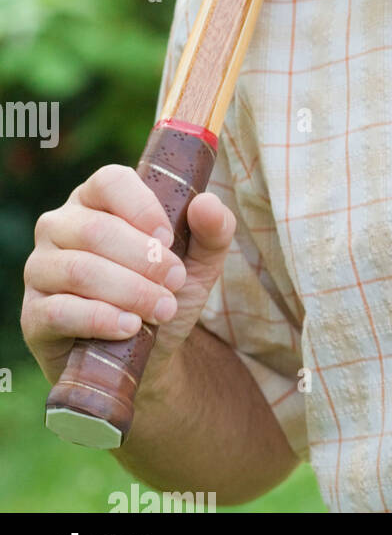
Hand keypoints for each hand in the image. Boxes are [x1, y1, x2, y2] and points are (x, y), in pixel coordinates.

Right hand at [21, 163, 235, 393]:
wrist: (148, 353)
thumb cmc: (167, 291)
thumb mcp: (201, 260)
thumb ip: (214, 229)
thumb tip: (207, 203)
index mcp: (98, 200)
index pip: (110, 181)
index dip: (141, 207)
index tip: (169, 238)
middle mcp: (61, 227)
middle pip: (96, 230)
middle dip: (145, 259)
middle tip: (176, 282)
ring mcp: (41, 269)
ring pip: (79, 270)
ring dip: (130, 291)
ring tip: (163, 308)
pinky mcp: (33, 315)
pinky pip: (60, 311)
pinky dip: (101, 318)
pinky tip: (130, 327)